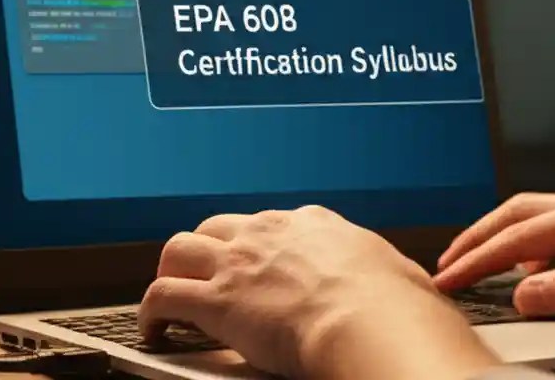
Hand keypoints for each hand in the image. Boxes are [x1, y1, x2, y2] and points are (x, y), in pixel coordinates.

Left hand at [139, 205, 499, 379]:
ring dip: (170, 271)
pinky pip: (162, 295)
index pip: (272, 224)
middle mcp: (270, 234)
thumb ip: (380, 274)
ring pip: (178, 248)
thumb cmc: (393, 305)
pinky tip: (154, 329)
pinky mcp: (216, 300)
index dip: (258, 245)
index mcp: (314, 225)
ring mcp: (239, 263)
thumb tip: (404, 287)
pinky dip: (151, 312)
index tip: (258, 264)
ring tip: (169, 295)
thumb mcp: (394, 272)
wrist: (371, 319)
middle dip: (207, 249)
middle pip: (217, 227)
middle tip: (206, 275)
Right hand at [434, 192, 554, 316]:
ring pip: (538, 215)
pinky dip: (533, 245)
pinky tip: (536, 270)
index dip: (477, 259)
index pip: (517, 238)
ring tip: (479, 261)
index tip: (446, 279)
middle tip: (447, 264)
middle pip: (518, 213)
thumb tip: (520, 295)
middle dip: (478, 236)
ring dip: (503, 236)